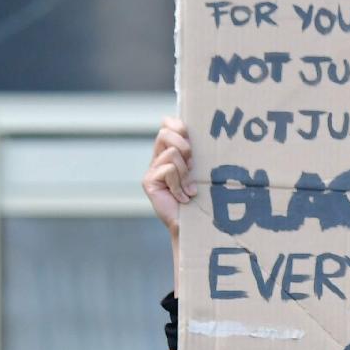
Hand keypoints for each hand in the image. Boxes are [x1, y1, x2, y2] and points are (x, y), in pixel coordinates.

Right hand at [143, 116, 194, 242]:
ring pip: (172, 153)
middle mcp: (158, 158)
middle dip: (184, 146)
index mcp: (170, 151)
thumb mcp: (200, 169)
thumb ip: (195, 152)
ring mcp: (151, 170)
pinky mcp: (148, 181)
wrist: (193, 223)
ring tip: (188, 189)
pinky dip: (180, 185)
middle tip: (191, 165)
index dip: (177, 125)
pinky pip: (169, 170)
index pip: (167, 125)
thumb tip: (194, 130)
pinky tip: (182, 197)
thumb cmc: (201, 197)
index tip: (189, 136)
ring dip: (185, 172)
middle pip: (165, 133)